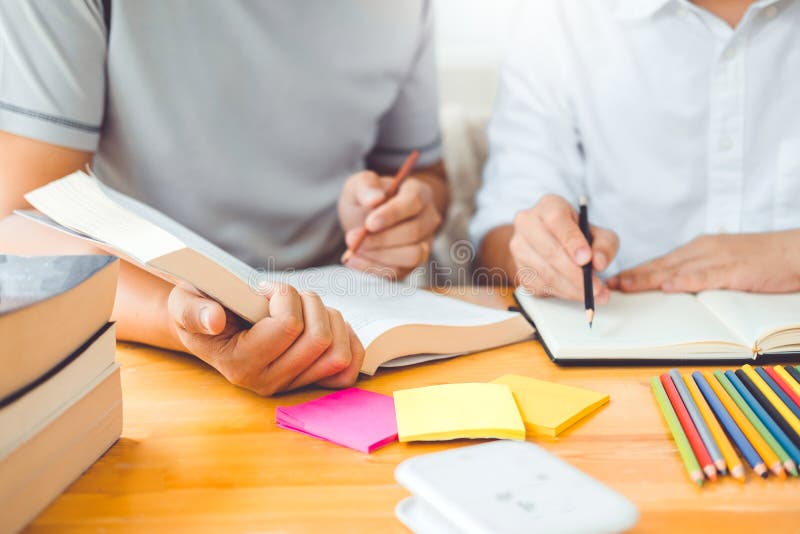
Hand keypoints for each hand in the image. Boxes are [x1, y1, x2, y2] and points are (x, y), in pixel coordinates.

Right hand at [167, 284, 364, 395]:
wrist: (210, 325)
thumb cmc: (201, 307)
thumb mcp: (185, 302)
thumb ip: (193, 310)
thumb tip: (214, 321)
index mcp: (238, 363)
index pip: (287, 326)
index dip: (284, 295)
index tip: (264, 289)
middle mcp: (266, 382)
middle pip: (319, 339)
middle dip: (309, 303)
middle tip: (287, 295)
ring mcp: (291, 384)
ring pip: (337, 352)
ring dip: (328, 317)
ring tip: (303, 308)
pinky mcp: (311, 381)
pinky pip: (348, 370)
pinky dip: (347, 341)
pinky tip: (328, 322)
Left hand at [338, 170, 441, 278]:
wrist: (366, 218)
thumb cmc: (366, 198)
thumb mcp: (359, 184)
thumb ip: (365, 187)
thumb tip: (375, 199)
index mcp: (419, 192)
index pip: (413, 202)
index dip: (392, 214)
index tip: (369, 224)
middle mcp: (428, 219)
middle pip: (414, 231)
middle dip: (381, 238)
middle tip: (351, 238)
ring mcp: (424, 243)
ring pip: (412, 255)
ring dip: (379, 255)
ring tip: (353, 249)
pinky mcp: (412, 264)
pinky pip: (399, 271)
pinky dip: (374, 268)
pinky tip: (354, 260)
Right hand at [510, 194, 618, 302]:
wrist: (555, 245)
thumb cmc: (579, 237)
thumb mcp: (600, 234)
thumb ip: (605, 245)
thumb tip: (598, 263)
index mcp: (548, 206)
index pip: (556, 220)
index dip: (571, 241)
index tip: (587, 259)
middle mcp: (527, 223)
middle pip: (548, 249)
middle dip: (574, 272)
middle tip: (596, 286)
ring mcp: (519, 247)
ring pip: (544, 271)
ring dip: (571, 287)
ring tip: (594, 293)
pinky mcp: (519, 269)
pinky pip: (540, 285)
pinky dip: (562, 293)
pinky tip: (577, 293)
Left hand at [608, 232, 799, 293]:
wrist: (794, 251)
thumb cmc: (762, 259)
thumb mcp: (725, 262)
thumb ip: (700, 272)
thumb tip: (675, 287)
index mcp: (700, 249)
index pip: (662, 262)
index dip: (637, 272)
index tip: (615, 280)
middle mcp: (703, 250)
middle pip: (661, 264)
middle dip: (633, 275)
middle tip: (608, 285)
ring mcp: (718, 258)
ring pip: (676, 269)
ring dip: (649, 279)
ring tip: (626, 286)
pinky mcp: (734, 269)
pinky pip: (706, 276)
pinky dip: (686, 281)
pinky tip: (669, 286)